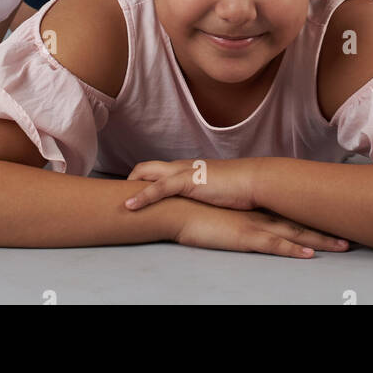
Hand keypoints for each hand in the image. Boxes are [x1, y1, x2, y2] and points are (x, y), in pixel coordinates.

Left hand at [126, 157, 257, 211]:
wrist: (255, 181)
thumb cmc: (243, 188)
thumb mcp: (220, 190)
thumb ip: (209, 194)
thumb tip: (205, 204)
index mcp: (191, 168)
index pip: (162, 169)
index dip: (146, 178)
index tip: (134, 190)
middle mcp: (184, 166)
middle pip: (148, 166)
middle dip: (132, 178)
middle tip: (121, 194)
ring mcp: (184, 172)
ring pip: (148, 173)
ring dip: (131, 186)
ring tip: (117, 202)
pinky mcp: (187, 182)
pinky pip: (158, 188)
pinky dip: (141, 197)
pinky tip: (129, 206)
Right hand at [175, 202, 349, 257]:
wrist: (177, 207)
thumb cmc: (196, 211)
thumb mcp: (224, 214)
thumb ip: (238, 217)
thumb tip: (248, 222)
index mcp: (258, 209)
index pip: (293, 213)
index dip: (316, 218)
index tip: (336, 221)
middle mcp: (262, 214)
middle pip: (302, 222)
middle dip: (327, 230)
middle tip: (352, 234)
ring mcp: (255, 225)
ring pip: (295, 234)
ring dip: (320, 241)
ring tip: (344, 246)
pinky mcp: (245, 237)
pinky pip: (274, 245)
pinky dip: (293, 250)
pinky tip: (309, 255)